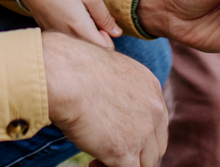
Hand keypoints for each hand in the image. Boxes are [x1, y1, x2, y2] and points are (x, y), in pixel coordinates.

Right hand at [21, 0, 121, 48]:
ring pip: (80, 50)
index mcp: (79, 28)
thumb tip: (117, 33)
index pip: (103, 50)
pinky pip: (69, 46)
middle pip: (91, 52)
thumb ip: (105, 16)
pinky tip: (69, 23)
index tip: (103, 27)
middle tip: (92, 23)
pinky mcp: (52, 40)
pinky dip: (74, 38)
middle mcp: (68, 39)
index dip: (108, 40)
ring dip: (85, 39)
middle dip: (98, 41)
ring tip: (79, 21)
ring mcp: (58, 41)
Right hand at [41, 31, 167, 166]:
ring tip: (98, 159)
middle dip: (136, 150)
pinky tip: (92, 163)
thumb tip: (106, 63)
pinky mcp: (124, 151)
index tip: (117, 132)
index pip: (156, 121)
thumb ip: (114, 78)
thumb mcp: (105, 63)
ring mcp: (142, 132)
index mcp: (150, 85)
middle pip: (156, 144)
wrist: (63, 74)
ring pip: (146, 162)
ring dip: (125, 163)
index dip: (140, 132)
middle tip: (108, 149)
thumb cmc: (71, 65)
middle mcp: (153, 109)